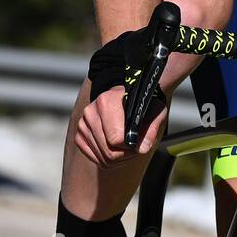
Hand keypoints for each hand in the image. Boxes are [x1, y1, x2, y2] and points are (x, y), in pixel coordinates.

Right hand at [75, 28, 165, 164]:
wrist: (130, 80)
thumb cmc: (147, 92)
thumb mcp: (156, 105)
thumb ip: (150, 126)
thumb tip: (139, 146)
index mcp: (109, 101)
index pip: (116, 140)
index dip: (131, 147)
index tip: (141, 143)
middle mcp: (92, 110)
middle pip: (109, 153)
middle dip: (127, 153)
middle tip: (139, 141)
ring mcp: (84, 121)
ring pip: (100, 156)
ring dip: (118, 155)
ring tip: (130, 138)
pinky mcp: (80, 131)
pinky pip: (92, 154)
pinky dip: (106, 154)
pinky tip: (117, 140)